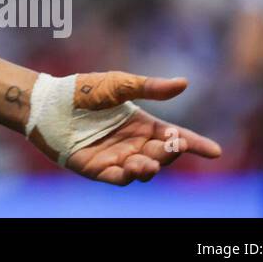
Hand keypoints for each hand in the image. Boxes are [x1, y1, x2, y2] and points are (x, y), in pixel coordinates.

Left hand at [28, 72, 222, 184]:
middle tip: (172, 145)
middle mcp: (133, 144)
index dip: (195, 144)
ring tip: (147, 162)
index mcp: (142, 124)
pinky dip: (125, 176)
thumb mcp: (118, 85)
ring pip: (142, 171)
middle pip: (161, 155)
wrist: (48, 102)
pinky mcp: (96, 169)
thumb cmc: (83, 90)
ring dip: (149, 168)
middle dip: (170, 153)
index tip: (214, 151)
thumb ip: (149, 87)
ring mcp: (116, 158)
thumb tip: (184, 83)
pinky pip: (116, 178)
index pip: (174, 136)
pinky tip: (129, 169)